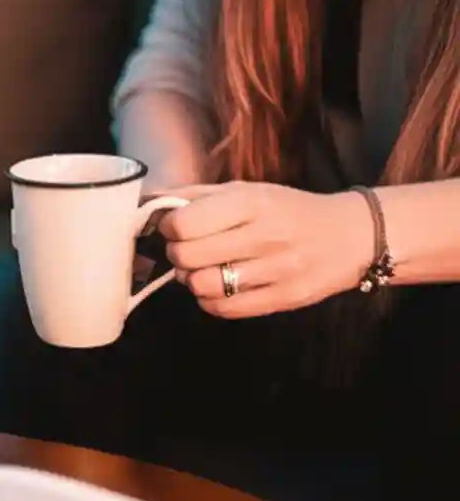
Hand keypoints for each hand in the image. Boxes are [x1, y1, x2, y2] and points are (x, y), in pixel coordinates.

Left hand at [158, 181, 372, 318]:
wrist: (352, 236)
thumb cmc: (288, 210)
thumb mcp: (247, 191)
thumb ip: (197, 196)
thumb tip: (148, 201)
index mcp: (252, 202)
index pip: (183, 223)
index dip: (169, 228)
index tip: (177, 228)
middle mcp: (264, 234)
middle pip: (186, 256)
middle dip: (177, 254)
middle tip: (188, 251)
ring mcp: (276, 269)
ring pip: (201, 285)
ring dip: (192, 280)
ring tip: (204, 270)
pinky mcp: (284, 298)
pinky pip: (223, 309)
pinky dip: (210, 301)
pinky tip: (220, 288)